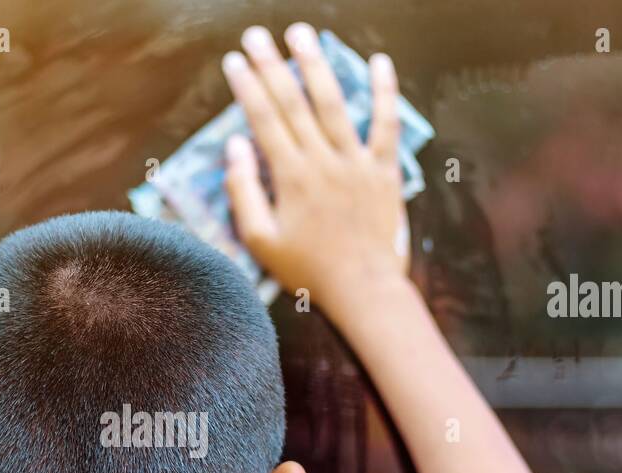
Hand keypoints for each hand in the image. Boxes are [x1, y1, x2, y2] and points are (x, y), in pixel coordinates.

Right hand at [222, 23, 408, 308]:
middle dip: (272, 65)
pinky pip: (387, 125)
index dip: (247, 87)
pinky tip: (380, 62)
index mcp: (291, 177)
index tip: (234, 61)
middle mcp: (323, 161)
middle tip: (256, 35)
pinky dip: (385, 92)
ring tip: (301, 33)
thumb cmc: (307, 271)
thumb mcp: (260, 240)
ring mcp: (357, 162)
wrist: (363, 290)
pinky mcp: (384, 170)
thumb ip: (243, 192)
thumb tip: (235, 147)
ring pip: (334, 103)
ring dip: (316, 64)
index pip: (264, 120)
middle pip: (294, 102)